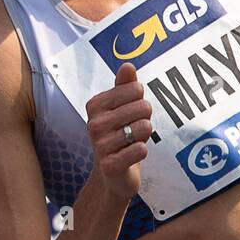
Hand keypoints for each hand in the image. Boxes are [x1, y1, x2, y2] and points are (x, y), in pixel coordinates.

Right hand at [84, 62, 153, 199]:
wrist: (112, 174)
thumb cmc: (119, 135)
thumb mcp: (121, 108)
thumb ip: (124, 86)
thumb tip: (127, 66)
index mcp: (95, 104)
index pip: (136, 89)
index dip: (141, 101)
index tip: (130, 113)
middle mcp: (94, 123)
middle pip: (143, 107)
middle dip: (146, 118)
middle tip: (134, 129)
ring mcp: (100, 145)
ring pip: (144, 127)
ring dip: (144, 136)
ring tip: (132, 142)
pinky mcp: (109, 165)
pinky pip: (140, 149)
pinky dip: (142, 151)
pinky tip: (131, 155)